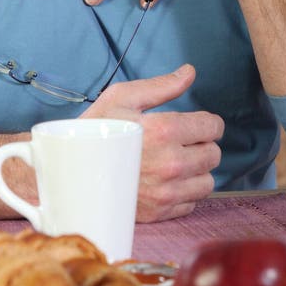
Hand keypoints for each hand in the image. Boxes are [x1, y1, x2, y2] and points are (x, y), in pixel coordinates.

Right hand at [83, 64, 223, 220]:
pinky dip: (184, 192)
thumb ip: (161, 85)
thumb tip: (189, 72)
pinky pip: (192, 202)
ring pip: (207, 181)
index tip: (195, 124)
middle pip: (213, 154)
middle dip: (202, 145)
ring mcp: (167, 192)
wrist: (71, 171)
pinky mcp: (161, 212)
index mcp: (165, 130)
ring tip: (174, 161)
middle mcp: (171, 163)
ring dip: (196, 170)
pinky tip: (166, 180)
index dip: (206, 122)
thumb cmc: (95, 130)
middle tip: (181, 142)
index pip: (212, 127)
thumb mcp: (122, 97)